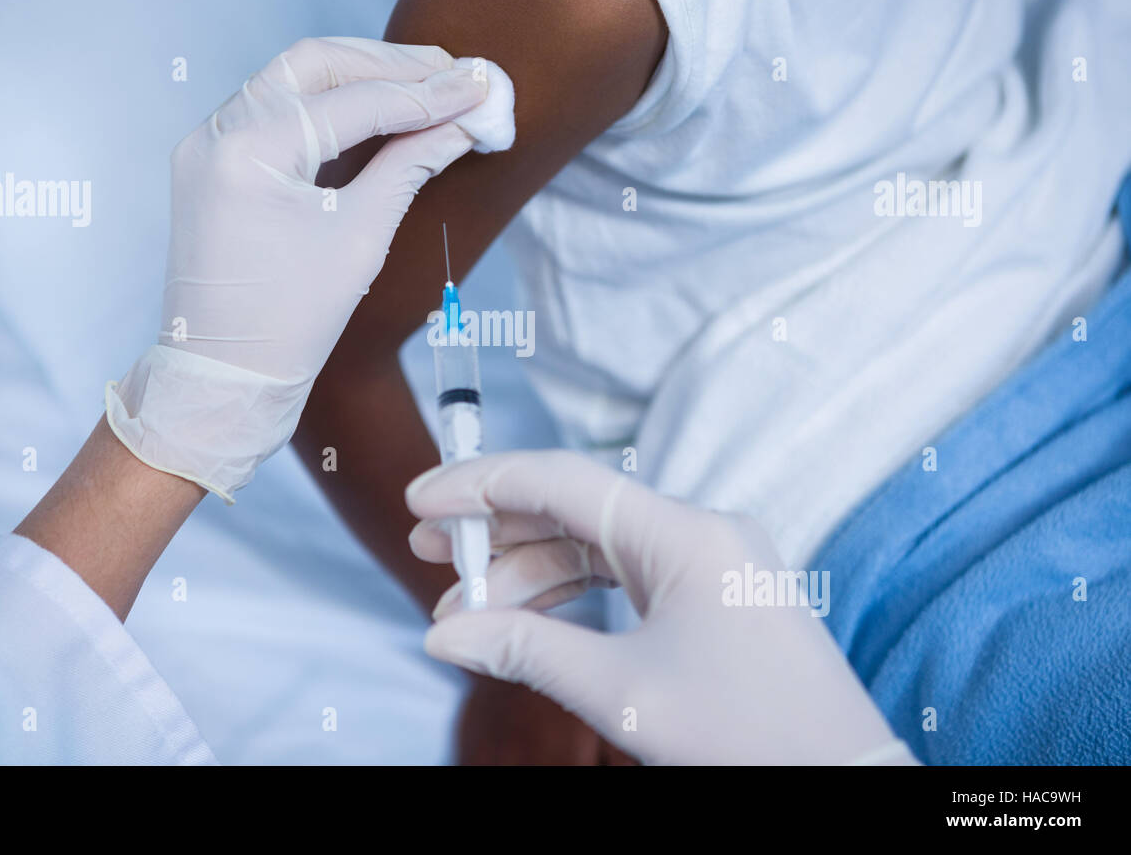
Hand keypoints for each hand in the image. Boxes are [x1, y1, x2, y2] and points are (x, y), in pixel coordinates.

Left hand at [107, 38, 487, 500]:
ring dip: (362, 80)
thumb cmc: (288, 323)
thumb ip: (409, 167)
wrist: (224, 378)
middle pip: (315, 65)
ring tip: (428, 87)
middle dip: (390, 66)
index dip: (424, 93)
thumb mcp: (359, 239)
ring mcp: (209, 146)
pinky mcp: (216, 164)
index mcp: (245, 152)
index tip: (479, 85)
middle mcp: (216, 134)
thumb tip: (460, 124)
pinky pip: (277, 112)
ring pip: (294, 81)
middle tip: (455, 73)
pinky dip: (330, 107)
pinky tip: (380, 113)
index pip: (352, 101)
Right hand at [407, 451, 914, 764]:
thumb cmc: (747, 737)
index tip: (420, 499)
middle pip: (576, 508)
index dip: (482, 485)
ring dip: (528, 571)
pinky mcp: (712, 594)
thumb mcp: (622, 694)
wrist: (842, 780)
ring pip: (597, 545)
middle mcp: (699, 531)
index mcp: (685, 534)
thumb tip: (444, 632)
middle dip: (497, 531)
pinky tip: (523, 619)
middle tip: (429, 550)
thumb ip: (526, 651)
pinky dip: (571, 596)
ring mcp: (709, 561)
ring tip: (465, 607)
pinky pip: (627, 575)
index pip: (563, 482)